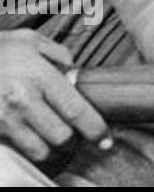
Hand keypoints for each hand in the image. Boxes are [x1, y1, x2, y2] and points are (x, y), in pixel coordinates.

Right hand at [0, 31, 110, 166]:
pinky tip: (30, 136)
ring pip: (39, 150)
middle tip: (73, 132)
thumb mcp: (30, 41)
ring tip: (51, 136)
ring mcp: (4, 118)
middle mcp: (23, 101)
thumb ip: (59, 55)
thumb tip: (75, 74)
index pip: (77, 111)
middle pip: (61, 137)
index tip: (105, 140)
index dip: (96, 129)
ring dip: (50, 147)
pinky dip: (27, 148)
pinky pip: (17, 150)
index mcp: (40, 77)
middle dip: (71, 138)